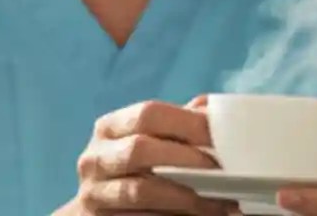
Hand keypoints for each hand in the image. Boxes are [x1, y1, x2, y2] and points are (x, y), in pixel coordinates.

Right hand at [57, 96, 235, 214]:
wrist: (102, 208)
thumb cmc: (136, 169)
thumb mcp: (150, 141)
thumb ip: (178, 125)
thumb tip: (213, 111)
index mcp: (109, 127)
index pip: (149, 114)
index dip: (188, 123)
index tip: (220, 136)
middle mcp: (95, 158)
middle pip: (140, 149)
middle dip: (186, 159)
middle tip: (222, 170)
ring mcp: (95, 193)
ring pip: (141, 191)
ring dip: (185, 196)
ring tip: (219, 201)